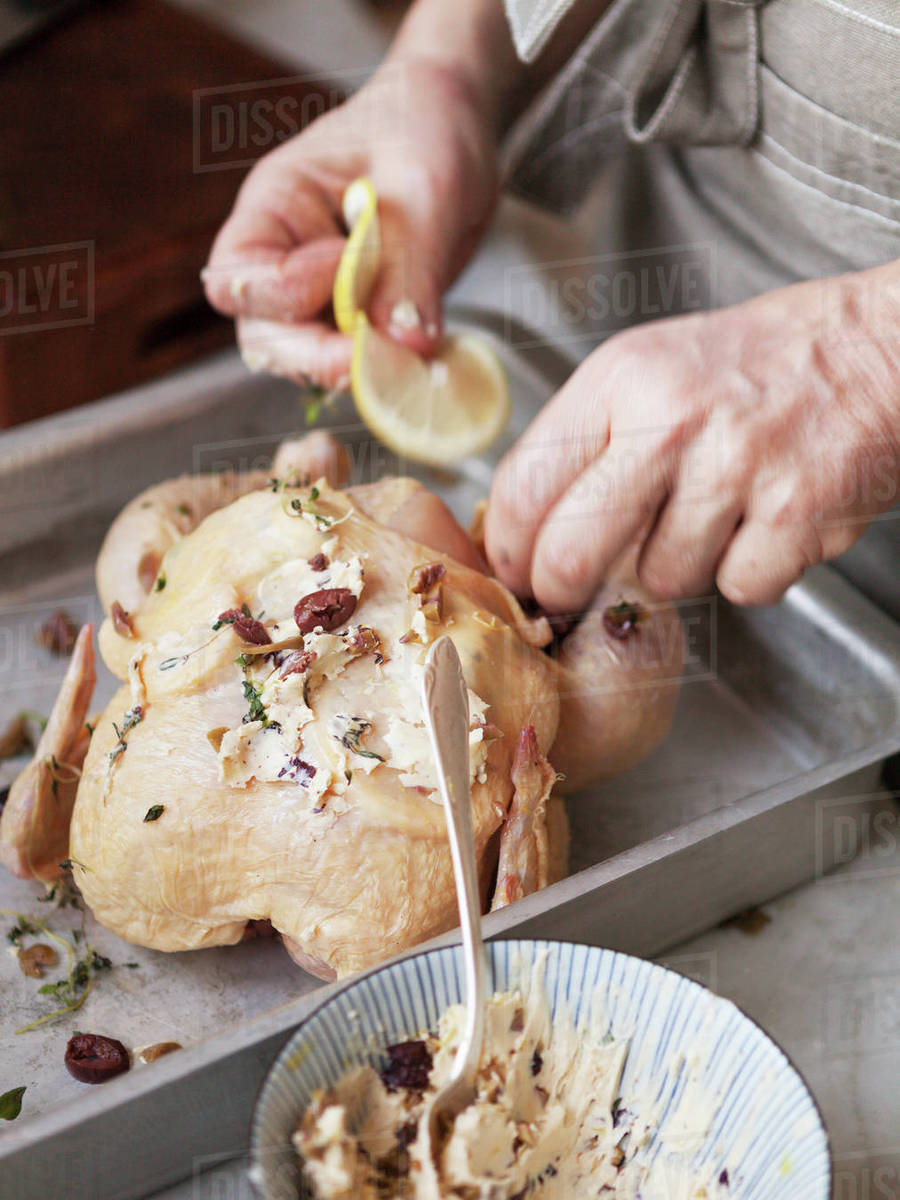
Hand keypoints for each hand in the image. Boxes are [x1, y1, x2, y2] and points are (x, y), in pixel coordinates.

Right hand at [203, 58, 498, 386]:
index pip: (242, 277)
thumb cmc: (421, 128)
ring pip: (309, 359)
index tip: (344, 270)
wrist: (454, 130)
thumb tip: (403, 346)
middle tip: (373, 360)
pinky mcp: (358, 318)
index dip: (287, 292)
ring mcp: (320, 295)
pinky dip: (385, 368)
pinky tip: (417, 354)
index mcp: (274, 208)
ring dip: (353, 369)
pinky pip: (357, 360)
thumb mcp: (422, 186)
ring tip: (405, 356)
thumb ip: (409, 265)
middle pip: (265, 335)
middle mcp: (285, 258)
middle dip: (316, 356)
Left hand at [486, 263, 899, 607]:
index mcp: (622, 378)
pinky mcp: (797, 514)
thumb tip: (527, 528)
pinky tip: (763, 525)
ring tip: (712, 514)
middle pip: (571, 552)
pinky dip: (750, 572)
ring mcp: (736, 468)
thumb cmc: (757, 365)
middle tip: (571, 590)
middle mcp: (671, 420)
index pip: (524, 484)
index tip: (514, 567)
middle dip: (562, 588)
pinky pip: (738, 589)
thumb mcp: (649, 370)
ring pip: (661, 580)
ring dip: (679, 566)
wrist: (875, 348)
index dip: (509, 546)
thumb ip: (588, 441)